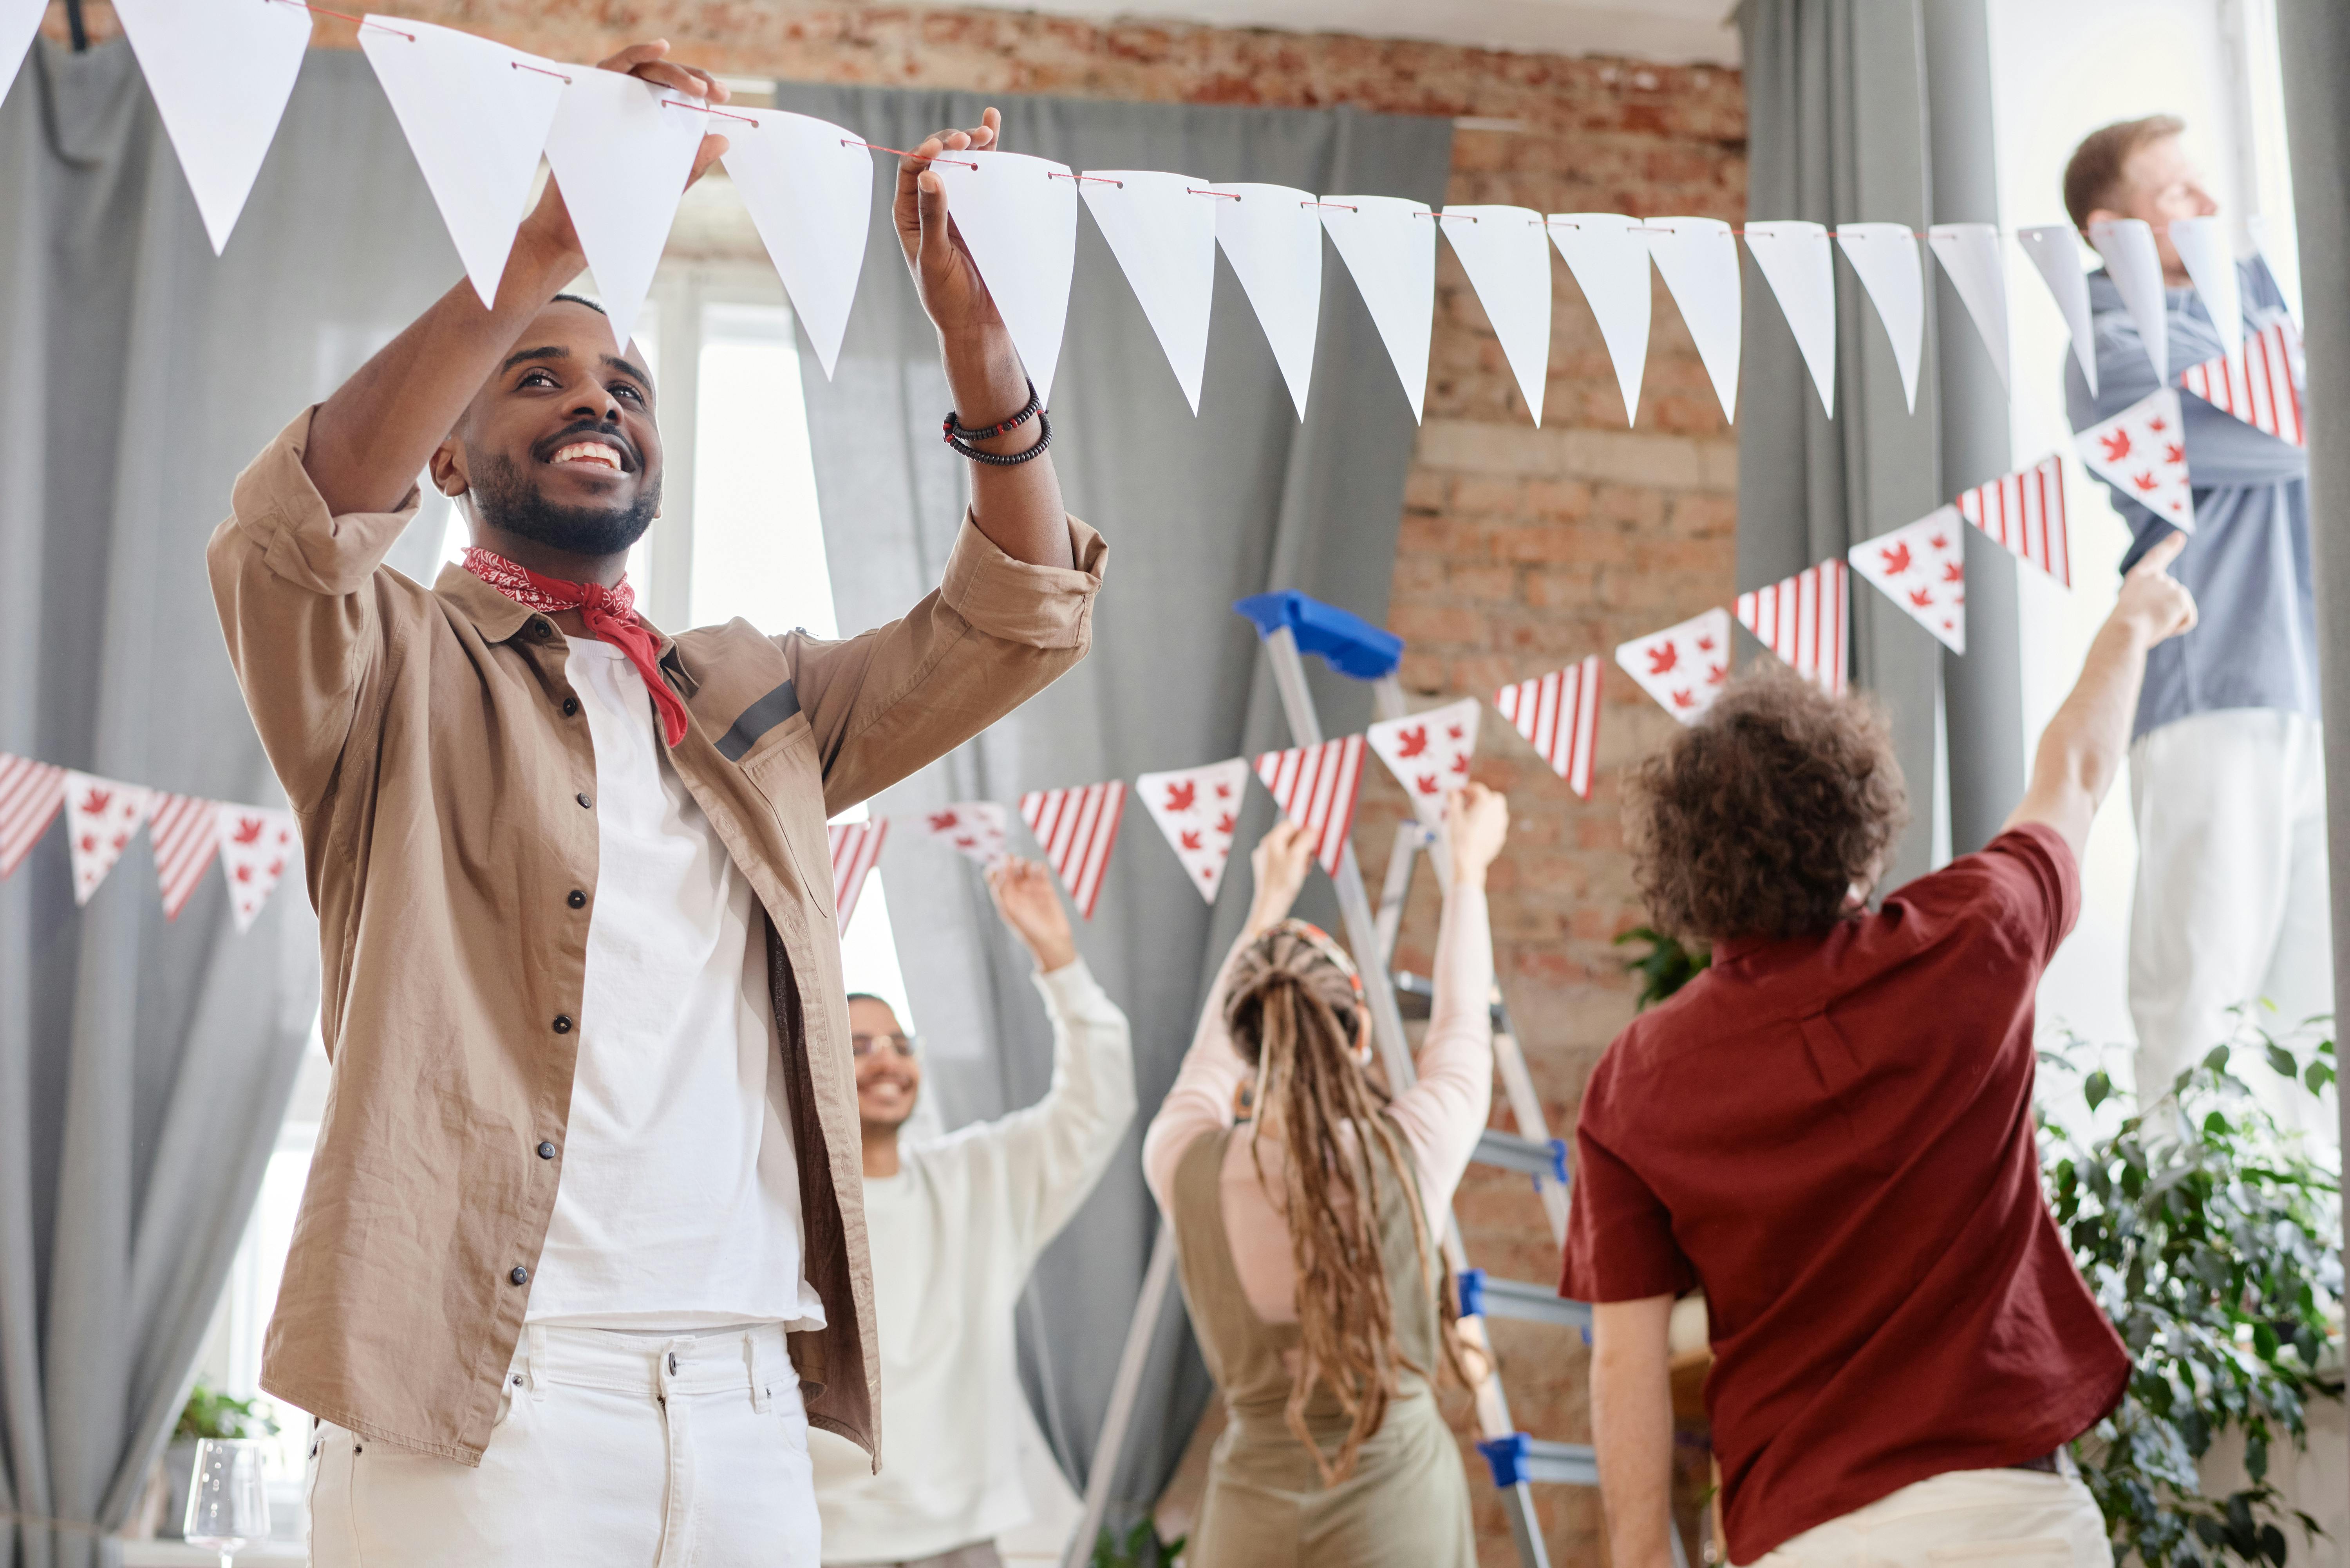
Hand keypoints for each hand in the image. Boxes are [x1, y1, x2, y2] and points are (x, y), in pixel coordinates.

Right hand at [515, 42, 732, 273]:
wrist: (574, 227)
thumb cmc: (618, 207)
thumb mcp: (665, 184)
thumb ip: (691, 164)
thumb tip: (723, 139)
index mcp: (648, 121)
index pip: (677, 95)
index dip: (702, 89)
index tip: (724, 98)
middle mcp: (629, 105)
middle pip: (664, 77)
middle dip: (695, 80)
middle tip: (718, 93)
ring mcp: (608, 98)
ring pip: (644, 67)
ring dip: (675, 71)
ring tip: (700, 87)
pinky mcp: (591, 96)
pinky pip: (614, 65)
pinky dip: (638, 52)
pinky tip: (660, 46)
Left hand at [894, 110, 1008, 346]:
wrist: (979, 324)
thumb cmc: (947, 297)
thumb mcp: (935, 257)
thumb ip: (932, 217)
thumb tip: (928, 173)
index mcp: (908, 213)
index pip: (910, 169)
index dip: (924, 152)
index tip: (941, 147)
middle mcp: (931, 202)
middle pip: (937, 158)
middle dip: (951, 142)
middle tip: (968, 138)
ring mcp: (959, 204)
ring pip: (962, 161)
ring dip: (973, 141)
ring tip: (986, 129)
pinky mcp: (983, 209)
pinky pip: (985, 174)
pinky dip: (990, 150)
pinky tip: (993, 123)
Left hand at [988, 857, 1076, 970]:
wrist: (1052, 939)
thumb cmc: (1028, 928)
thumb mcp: (1010, 909)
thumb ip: (1002, 887)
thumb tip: (999, 867)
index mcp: (1003, 896)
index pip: (993, 875)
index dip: (996, 868)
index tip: (1001, 870)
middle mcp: (1015, 890)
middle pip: (1009, 866)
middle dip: (1009, 861)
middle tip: (1012, 862)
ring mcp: (1030, 888)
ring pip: (1024, 865)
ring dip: (1023, 862)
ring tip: (1026, 868)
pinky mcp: (1045, 887)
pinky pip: (1040, 869)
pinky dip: (1038, 866)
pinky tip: (1039, 871)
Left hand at [1246, 820, 1314, 931]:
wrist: (1271, 906)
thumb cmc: (1282, 883)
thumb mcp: (1298, 857)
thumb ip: (1306, 839)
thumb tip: (1313, 828)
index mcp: (1270, 841)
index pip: (1290, 824)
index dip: (1305, 827)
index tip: (1317, 833)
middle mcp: (1265, 848)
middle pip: (1289, 837)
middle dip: (1304, 843)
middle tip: (1314, 851)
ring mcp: (1266, 859)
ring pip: (1288, 849)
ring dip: (1301, 854)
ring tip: (1308, 864)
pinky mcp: (1268, 870)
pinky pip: (1284, 860)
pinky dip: (1295, 863)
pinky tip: (1302, 871)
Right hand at [1445, 783, 1508, 885]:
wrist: (1469, 861)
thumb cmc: (1460, 838)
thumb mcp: (1453, 816)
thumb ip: (1453, 800)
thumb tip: (1452, 792)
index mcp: (1486, 804)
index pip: (1478, 789)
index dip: (1466, 789)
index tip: (1458, 793)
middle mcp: (1497, 813)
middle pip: (1494, 798)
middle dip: (1482, 798)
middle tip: (1468, 804)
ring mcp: (1500, 826)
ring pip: (1498, 812)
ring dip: (1487, 810)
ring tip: (1472, 817)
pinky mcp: (1500, 837)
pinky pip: (1496, 825)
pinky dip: (1489, 823)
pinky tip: (1477, 830)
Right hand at [2112, 531, 2197, 646]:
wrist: (2124, 630)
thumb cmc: (2123, 629)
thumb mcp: (2132, 609)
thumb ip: (2151, 601)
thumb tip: (2175, 608)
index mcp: (2138, 577)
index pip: (2156, 557)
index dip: (2169, 546)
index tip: (2180, 536)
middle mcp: (2155, 577)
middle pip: (2171, 596)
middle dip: (2163, 612)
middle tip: (2144, 621)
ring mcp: (2169, 585)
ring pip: (2179, 609)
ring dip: (2168, 621)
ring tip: (2150, 624)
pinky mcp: (2181, 597)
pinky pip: (2187, 619)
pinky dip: (2177, 627)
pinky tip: (2162, 626)